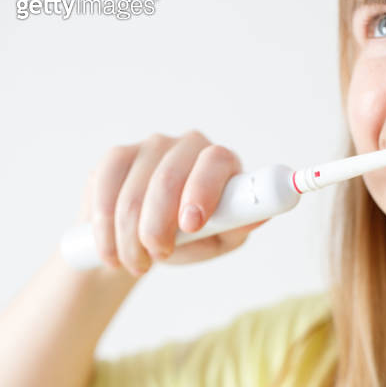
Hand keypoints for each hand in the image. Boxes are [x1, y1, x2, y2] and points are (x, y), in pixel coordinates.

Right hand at [76, 130, 267, 276]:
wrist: (147, 240)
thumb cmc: (194, 238)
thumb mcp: (221, 238)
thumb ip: (238, 226)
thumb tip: (259, 215)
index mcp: (223, 161)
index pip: (216, 161)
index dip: (202, 190)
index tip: (190, 225)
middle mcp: (189, 145)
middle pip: (168, 179)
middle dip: (157, 227)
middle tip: (156, 257)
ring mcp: (151, 146)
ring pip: (133, 192)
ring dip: (128, 237)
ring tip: (135, 262)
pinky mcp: (117, 156)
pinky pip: (104, 188)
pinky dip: (104, 227)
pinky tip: (111, 249)